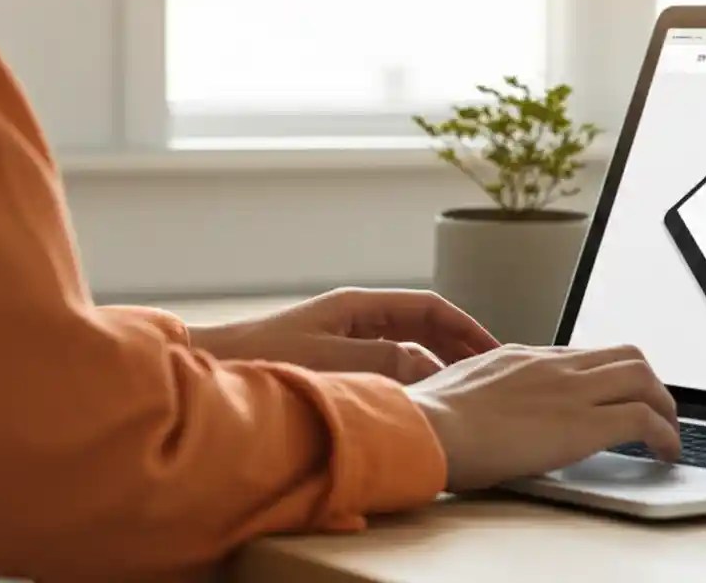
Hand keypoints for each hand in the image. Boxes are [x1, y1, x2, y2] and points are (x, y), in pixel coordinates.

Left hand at [189, 288, 500, 383]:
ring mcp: (343, 338)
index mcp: (359, 305)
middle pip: (422, 325)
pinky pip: (385, 366)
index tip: (494, 348)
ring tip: (463, 389)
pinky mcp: (332, 362)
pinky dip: (408, 379)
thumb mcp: (336, 362)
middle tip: (489, 373)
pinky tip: (418, 400)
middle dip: (458, 346)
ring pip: (405, 348)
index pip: (429, 307)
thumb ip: (388, 364)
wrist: (210, 367)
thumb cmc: (265, 359)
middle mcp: (354, 316)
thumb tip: (435, 373)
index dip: (465, 326)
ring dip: (435, 364)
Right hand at [407, 344, 680, 490]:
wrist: (425, 427)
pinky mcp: (583, 423)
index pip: (581, 356)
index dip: (605, 376)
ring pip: (643, 377)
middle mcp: (552, 365)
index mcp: (520, 357)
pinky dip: (665, 435)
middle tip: (653, 409)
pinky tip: (666, 453)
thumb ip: (481, 393)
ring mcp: (570, 390)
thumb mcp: (456, 391)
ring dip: (664, 404)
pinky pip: (643, 419)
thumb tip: (480, 410)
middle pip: (623, 354)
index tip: (611, 395)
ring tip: (667, 432)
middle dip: (647, 381)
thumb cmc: (428, 420)